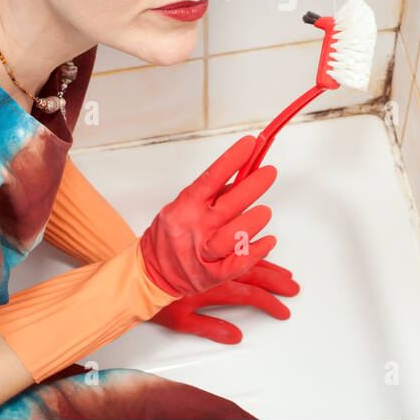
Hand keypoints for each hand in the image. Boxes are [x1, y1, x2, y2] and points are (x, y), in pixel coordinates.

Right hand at [138, 134, 278, 298]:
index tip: (248, 144)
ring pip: (231, 237)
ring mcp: (202, 253)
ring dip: (252, 222)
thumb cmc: (172, 234)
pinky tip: (268, 241)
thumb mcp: (185, 206)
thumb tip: (245, 176)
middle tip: (269, 173)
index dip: (231, 160)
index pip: (211, 178)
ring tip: (265, 212)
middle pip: (227, 206)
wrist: (151, 270)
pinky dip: (255, 251)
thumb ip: (214, 195)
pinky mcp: (211, 275)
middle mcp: (194, 227)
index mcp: (186, 206)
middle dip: (251, 186)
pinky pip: (237, 264)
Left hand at [150, 259, 299, 343]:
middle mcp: (215, 269)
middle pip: (254, 275)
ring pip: (247, 258)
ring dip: (268, 266)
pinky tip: (260, 246)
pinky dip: (250, 245)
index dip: (269, 304)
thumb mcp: (181, 320)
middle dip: (276, 282)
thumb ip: (209, 328)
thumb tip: (235, 336)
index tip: (283, 310)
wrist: (136, 272)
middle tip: (293, 288)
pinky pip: (234, 242)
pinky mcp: (206, 245)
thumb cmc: (155, 297)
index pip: (249, 296)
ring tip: (285, 273)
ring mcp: (212, 256)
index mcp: (213, 288)